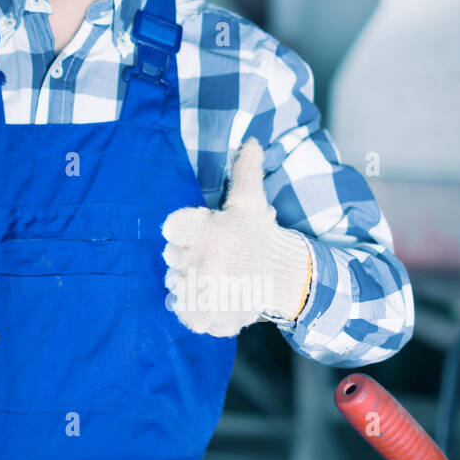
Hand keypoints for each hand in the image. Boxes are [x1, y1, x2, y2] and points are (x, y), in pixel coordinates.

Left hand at [160, 138, 312, 337]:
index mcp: (209, 231)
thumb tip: (249, 141)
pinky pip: (182, 312)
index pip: (171, 228)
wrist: (290, 280)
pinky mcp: (206, 318)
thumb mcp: (251, 202)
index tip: (204, 235)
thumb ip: (244, 170)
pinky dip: (192, 308)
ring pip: (174, 284)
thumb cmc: (262, 237)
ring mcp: (203, 293)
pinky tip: (210, 298)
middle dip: (187, 256)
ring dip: (188, 282)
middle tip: (213, 258)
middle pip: (170, 257)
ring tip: (214, 279)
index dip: (185, 232)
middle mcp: (203, 263)